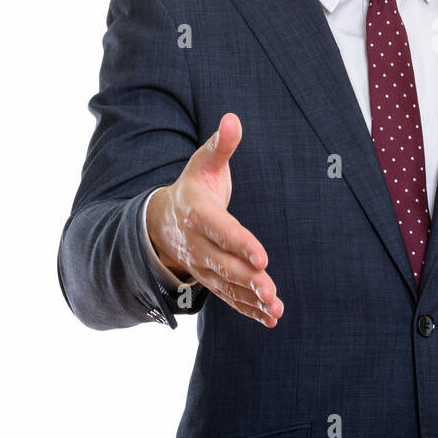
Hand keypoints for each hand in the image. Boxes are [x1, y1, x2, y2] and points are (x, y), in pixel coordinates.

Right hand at [146, 112, 282, 327]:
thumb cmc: (194, 186)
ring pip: (228, 286)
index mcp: (198, 214)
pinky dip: (249, 309)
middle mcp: (199, 245)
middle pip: (224, 265)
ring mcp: (203, 267)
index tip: (262, 257)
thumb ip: (220, 145)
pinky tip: (271, 318)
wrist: (162, 220)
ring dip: (251, 299)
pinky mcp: (211, 280)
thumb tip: (232, 119)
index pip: (222, 230)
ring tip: (275, 308)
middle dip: (248, 279)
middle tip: (271, 290)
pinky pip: (229, 298)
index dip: (241, 244)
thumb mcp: (203, 163)